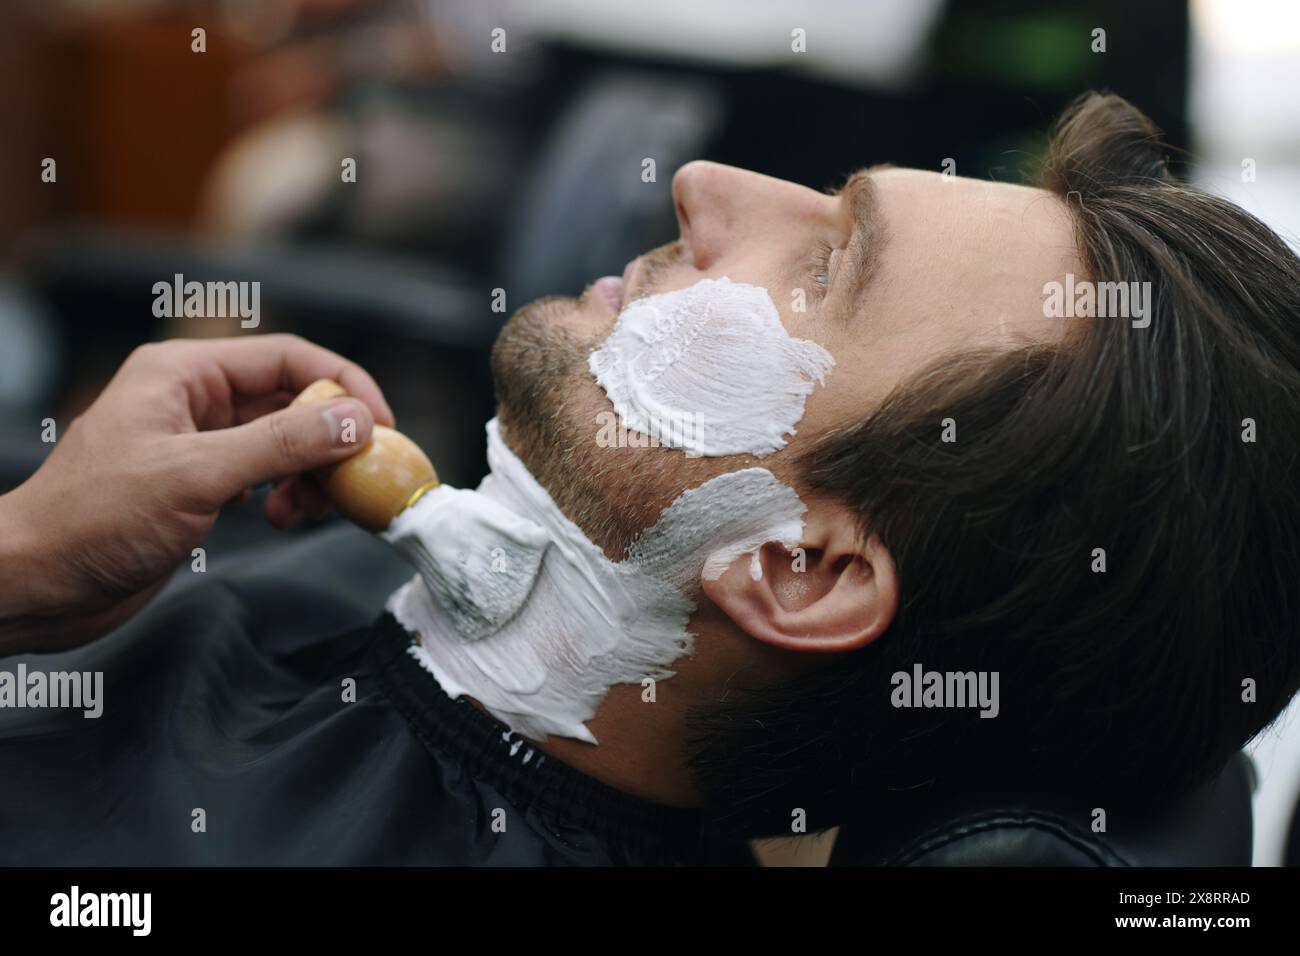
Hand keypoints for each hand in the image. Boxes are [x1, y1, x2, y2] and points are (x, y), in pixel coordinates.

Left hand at [0, 334, 393, 653]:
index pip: (287, 357)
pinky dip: (287, 493)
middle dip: (329, 438)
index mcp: (185, 373)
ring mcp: (198, 443)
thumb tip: (355, 421)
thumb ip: (281, 444)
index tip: (381, 426)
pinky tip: (279, 518)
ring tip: (304, 510)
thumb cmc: (93, 520)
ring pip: (284, 440)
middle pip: (292, 399)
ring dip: (310, 473)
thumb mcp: (198, 476)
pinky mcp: (200, 485)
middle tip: (354, 478)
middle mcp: (195, 400)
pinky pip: (267, 474)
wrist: (35, 583)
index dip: (342, 384)